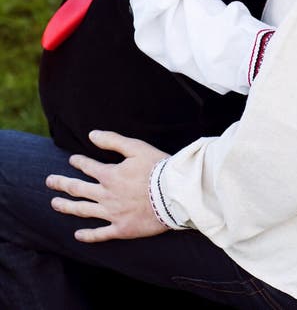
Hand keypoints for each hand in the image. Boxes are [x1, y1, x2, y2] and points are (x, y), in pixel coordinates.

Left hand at [46, 130, 168, 242]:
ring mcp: (112, 214)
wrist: (173, 195)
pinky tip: (77, 235)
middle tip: (49, 181)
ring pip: (83, 211)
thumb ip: (113, 140)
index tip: (72, 160)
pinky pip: (100, 234)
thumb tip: (91, 134)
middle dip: (61, 184)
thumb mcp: (136, 147)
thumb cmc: (157, 168)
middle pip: (78, 189)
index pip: (88, 167)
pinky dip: (87, 235)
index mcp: (110, 175)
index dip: (78, 162)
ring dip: (67, 207)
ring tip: (54, 204)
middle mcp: (106, 195)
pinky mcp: (122, 229)